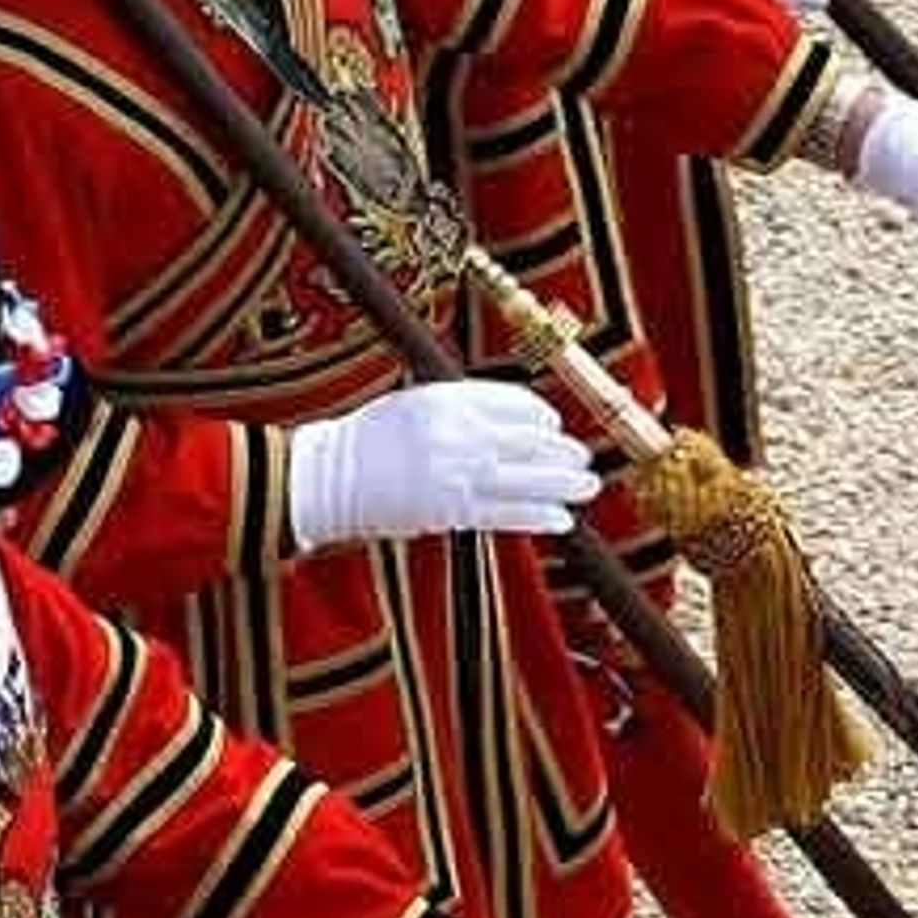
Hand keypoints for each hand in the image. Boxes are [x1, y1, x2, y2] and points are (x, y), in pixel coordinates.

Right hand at [285, 382, 596, 550]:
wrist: (329, 476)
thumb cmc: (369, 439)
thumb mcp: (416, 403)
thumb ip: (461, 407)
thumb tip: (512, 420)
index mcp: (450, 398)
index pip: (516, 403)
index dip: (543, 416)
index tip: (554, 426)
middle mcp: (459, 432)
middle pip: (530, 440)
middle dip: (563, 451)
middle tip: (584, 458)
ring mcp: (458, 472)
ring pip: (528, 478)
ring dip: (565, 484)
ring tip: (588, 486)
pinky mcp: (452, 510)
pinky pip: (508, 514)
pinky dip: (540, 516)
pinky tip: (563, 519)